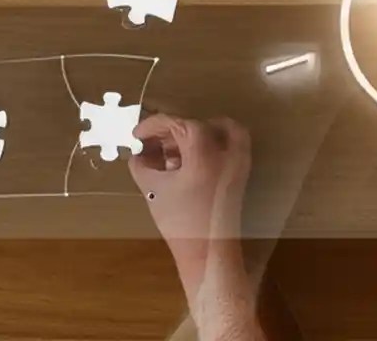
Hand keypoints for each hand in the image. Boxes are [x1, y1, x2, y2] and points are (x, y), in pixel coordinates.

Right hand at [129, 114, 250, 245]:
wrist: (208, 253)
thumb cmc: (180, 221)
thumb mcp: (153, 190)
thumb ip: (141, 165)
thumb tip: (138, 154)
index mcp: (204, 153)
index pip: (177, 124)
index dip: (153, 125)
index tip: (137, 136)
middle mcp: (226, 152)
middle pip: (200, 124)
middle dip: (174, 129)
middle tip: (155, 142)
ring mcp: (238, 164)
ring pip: (221, 132)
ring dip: (195, 135)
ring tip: (171, 153)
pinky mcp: (240, 176)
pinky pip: (228, 147)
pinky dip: (209, 146)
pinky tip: (186, 165)